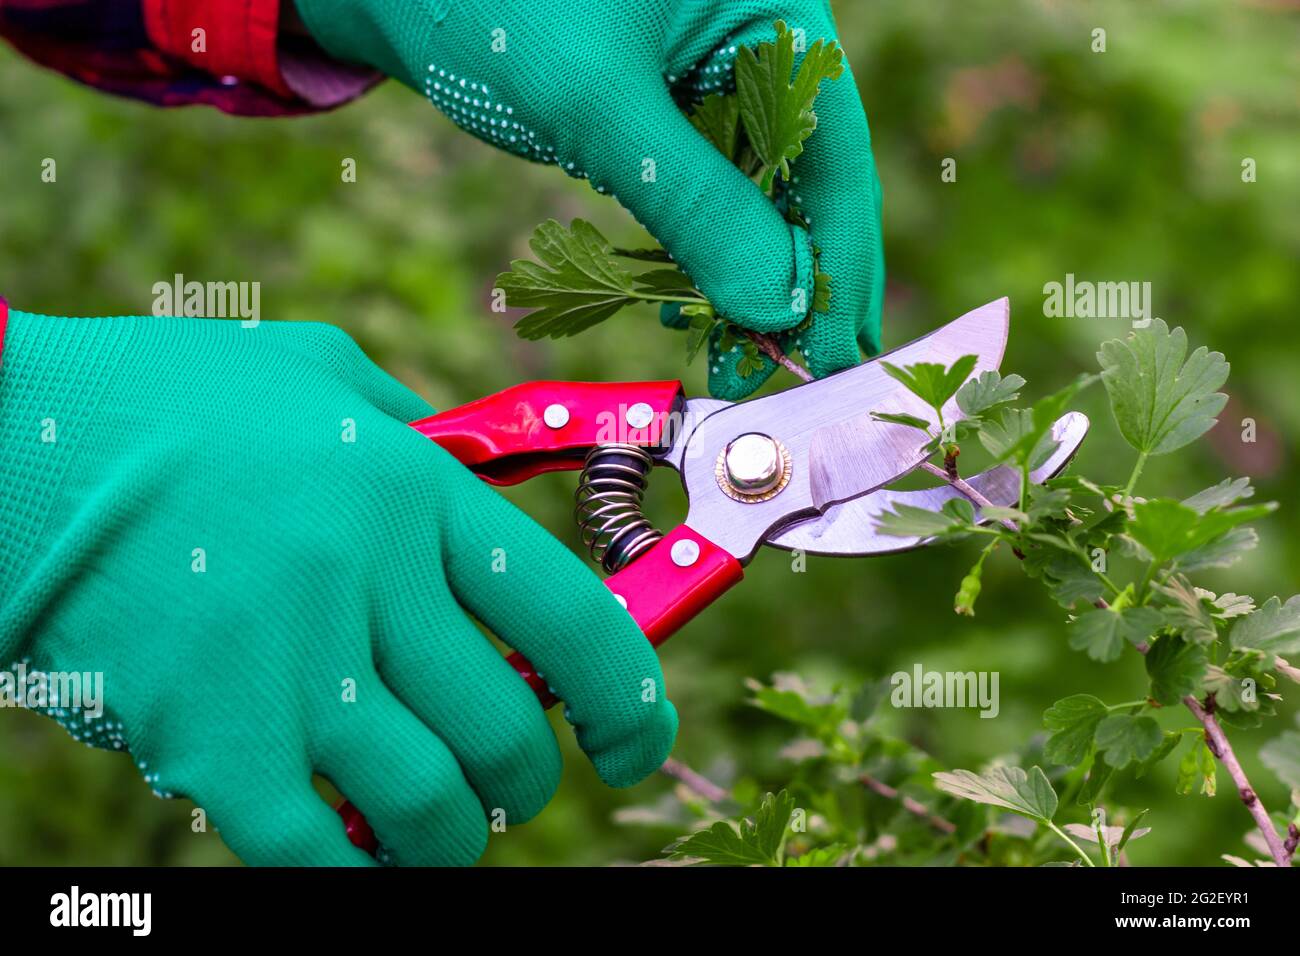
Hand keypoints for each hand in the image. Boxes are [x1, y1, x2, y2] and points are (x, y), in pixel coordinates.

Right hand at [0, 310, 676, 864]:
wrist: (5, 443)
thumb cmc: (162, 402)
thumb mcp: (309, 373)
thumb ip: (407, 421)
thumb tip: (476, 466)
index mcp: (410, 487)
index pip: (571, 616)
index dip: (628, 697)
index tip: (635, 738)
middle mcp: (368, 576)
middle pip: (506, 728)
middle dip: (527, 779)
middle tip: (510, 784)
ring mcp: (289, 662)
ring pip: (429, 803)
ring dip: (452, 840)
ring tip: (441, 832)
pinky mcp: (208, 736)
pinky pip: (315, 852)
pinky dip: (355, 877)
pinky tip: (358, 865)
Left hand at [293, 0, 883, 398]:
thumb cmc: (502, 5)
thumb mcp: (602, 105)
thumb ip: (696, 203)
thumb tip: (780, 306)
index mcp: (773, 20)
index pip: (833, 159)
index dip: (840, 266)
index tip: (840, 356)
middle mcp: (756, 51)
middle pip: (803, 187)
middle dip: (796, 286)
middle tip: (796, 383)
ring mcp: (709, 86)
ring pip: (751, 201)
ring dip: (745, 282)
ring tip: (742, 360)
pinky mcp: (662, 117)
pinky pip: (698, 197)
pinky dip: (695, 256)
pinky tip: (687, 309)